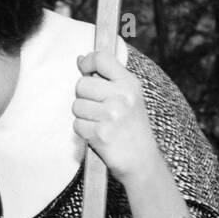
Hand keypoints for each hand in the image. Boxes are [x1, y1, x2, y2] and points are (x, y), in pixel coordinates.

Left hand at [72, 50, 163, 184]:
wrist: (141, 159)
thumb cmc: (132, 125)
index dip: (87, 62)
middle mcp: (122, 97)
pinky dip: (83, 130)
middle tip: (96, 107)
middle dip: (83, 96)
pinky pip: (76, 124)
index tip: (84, 70)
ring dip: (83, 115)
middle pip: (82, 84)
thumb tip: (80, 59)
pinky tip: (97, 134)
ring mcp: (111, 116)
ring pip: (76, 105)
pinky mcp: (100, 134)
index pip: (101, 58)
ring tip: (99, 122)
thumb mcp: (129, 96)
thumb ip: (107, 77)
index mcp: (130, 83)